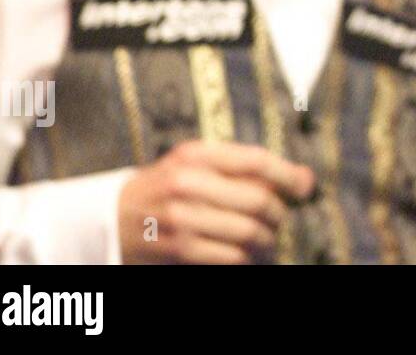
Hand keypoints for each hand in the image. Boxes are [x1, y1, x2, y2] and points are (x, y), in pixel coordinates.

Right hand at [118, 140, 314, 263]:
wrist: (109, 220)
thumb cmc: (165, 188)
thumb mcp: (196, 164)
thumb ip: (246, 166)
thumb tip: (305, 178)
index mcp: (195, 156)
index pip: (257, 160)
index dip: (288, 175)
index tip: (304, 187)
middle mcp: (187, 184)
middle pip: (259, 200)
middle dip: (279, 213)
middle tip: (280, 220)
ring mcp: (182, 219)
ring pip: (250, 232)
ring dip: (268, 241)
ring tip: (268, 241)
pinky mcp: (179, 251)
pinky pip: (232, 257)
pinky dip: (249, 259)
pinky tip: (251, 256)